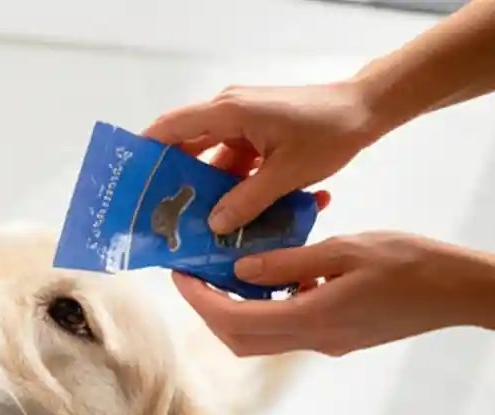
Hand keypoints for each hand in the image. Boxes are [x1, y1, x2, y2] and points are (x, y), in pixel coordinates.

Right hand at [144, 82, 380, 232]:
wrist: (367, 109)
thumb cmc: (329, 132)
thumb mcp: (287, 174)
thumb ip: (246, 201)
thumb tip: (213, 225)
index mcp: (229, 112)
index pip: (172, 127)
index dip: (145, 151)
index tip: (127, 179)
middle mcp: (229, 111)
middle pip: (185, 143)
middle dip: (170, 177)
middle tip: (155, 209)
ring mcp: (243, 119)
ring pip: (210, 155)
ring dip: (204, 185)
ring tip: (191, 219)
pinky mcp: (257, 129)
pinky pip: (232, 157)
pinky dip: (228, 181)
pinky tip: (228, 211)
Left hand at [172, 232, 494, 356]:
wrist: (460, 291)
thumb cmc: (411, 263)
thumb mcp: (346, 249)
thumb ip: (289, 261)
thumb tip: (239, 268)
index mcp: (312, 318)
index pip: (234, 320)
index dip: (199, 300)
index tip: (180, 274)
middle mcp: (314, 340)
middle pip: (239, 339)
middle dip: (208, 310)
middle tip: (193, 274)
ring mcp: (326, 344)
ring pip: (260, 339)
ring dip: (234, 311)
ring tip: (223, 271)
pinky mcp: (337, 338)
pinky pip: (286, 330)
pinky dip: (265, 308)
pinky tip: (269, 274)